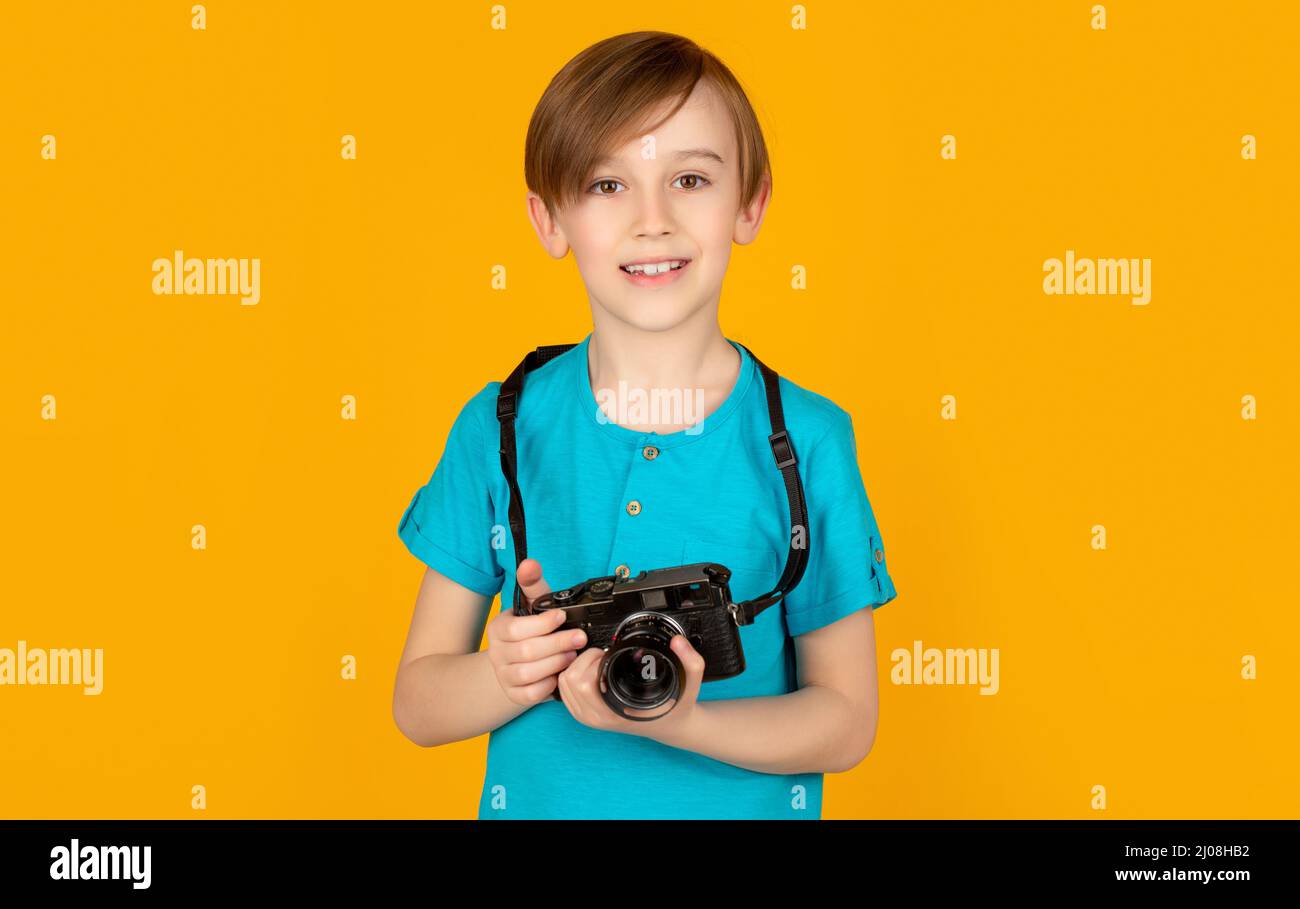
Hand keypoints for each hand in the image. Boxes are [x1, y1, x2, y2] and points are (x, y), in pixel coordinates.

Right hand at [484, 558, 586, 705]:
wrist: (517, 662)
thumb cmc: (530, 630)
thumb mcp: (532, 605)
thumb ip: (532, 583)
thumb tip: (530, 563)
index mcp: (498, 628)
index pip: (516, 628)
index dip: (542, 623)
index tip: (562, 616)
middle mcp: (496, 653)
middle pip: (526, 651)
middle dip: (558, 643)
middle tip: (579, 638)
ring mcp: (503, 676)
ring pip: (529, 673)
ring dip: (556, 663)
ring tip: (572, 655)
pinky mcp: (514, 695)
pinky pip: (531, 694)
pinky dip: (549, 685)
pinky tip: (560, 674)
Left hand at [556, 633, 705, 743]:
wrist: (671, 726)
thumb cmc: (674, 707)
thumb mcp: (689, 683)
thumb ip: (690, 661)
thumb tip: (678, 641)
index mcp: (614, 711)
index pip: (583, 683)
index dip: (592, 660)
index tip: (608, 653)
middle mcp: (597, 718)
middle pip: (568, 679)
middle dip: (583, 659)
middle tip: (602, 654)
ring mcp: (588, 718)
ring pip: (563, 683)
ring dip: (575, 665)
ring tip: (597, 661)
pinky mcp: (584, 715)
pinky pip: (563, 691)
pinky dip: (571, 675)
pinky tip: (590, 670)